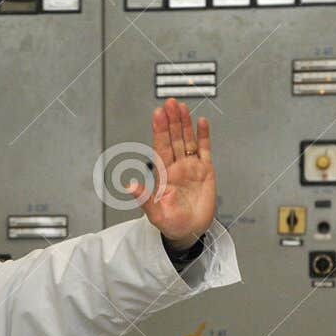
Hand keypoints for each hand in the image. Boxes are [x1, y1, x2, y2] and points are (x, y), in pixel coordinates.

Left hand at [135, 98, 216, 247]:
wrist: (190, 232)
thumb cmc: (171, 224)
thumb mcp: (154, 214)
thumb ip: (144, 198)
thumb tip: (129, 185)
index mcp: (163, 174)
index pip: (160, 147)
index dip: (159, 130)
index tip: (158, 114)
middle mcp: (176, 167)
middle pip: (173, 138)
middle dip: (171, 121)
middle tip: (170, 102)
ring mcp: (191, 168)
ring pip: (187, 140)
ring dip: (185, 124)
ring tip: (182, 107)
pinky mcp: (206, 172)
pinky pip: (204, 150)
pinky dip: (204, 136)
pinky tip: (201, 122)